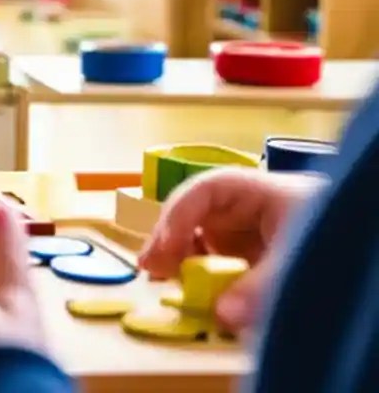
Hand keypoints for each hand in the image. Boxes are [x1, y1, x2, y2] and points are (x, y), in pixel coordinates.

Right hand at [139, 168, 323, 331]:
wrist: (356, 239)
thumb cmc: (332, 231)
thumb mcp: (298, 257)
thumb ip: (262, 286)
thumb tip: (222, 315)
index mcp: (253, 189)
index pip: (204, 189)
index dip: (179, 215)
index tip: (166, 246)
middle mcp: (238, 205)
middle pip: (191, 212)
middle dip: (168, 237)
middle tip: (150, 266)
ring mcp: (238, 226)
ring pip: (194, 233)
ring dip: (176, 254)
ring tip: (158, 276)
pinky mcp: (240, 250)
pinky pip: (208, 255)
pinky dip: (194, 270)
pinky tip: (184, 285)